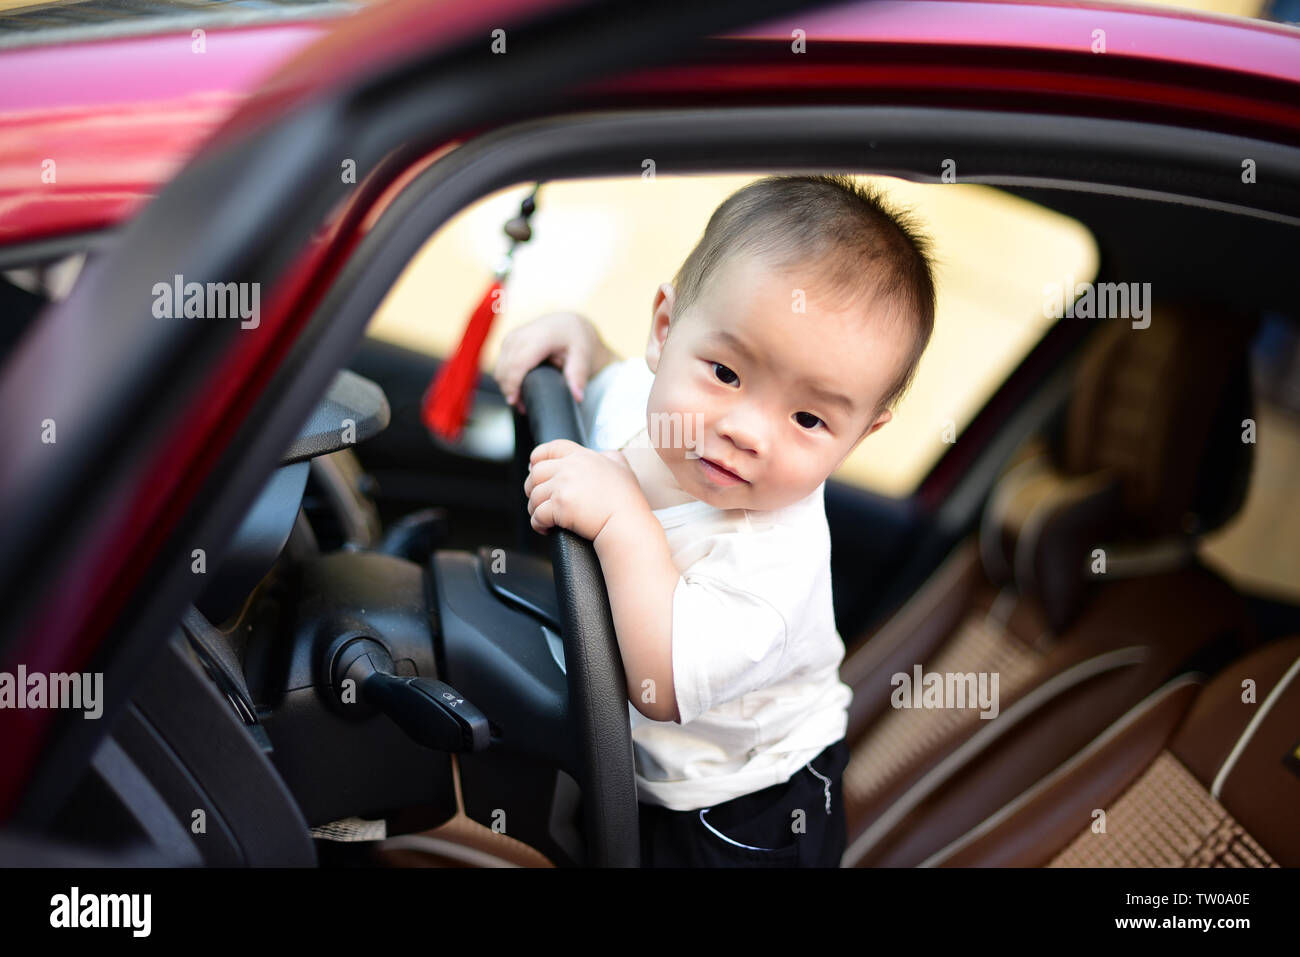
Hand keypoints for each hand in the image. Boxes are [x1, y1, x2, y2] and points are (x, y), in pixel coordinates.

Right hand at [493, 312, 617, 412]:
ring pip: (499, 368)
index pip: (518, 363)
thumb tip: (577, 396)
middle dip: (509, 391)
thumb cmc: (574, 338)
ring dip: (506, 386)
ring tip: (523, 399)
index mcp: (540, 336)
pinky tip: (519, 388)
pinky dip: (506, 379)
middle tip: (524, 407)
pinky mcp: (507, 342)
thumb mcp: (583, 355)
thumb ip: (579, 376)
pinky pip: (500, 365)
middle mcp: (521, 335)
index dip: (513, 385)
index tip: (516, 402)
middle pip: (505, 368)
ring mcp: (512, 337)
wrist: (566, 323)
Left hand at [523, 439, 649, 543]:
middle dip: (532, 488)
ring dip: (535, 509)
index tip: (533, 467)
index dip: (538, 458)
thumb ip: (611, 457)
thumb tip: (606, 455)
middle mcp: (570, 468)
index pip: (551, 448)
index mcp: (583, 457)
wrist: (626, 523)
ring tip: (544, 518)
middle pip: (536, 473)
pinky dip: (538, 524)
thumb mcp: (623, 468)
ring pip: (534, 496)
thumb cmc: (627, 501)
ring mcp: (563, 486)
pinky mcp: (559, 506)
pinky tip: (546, 528)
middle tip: (539, 500)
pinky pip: (537, 516)